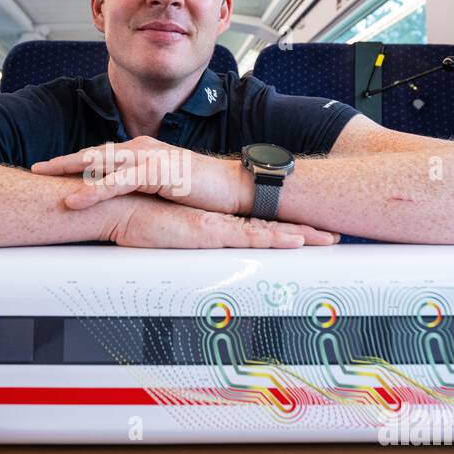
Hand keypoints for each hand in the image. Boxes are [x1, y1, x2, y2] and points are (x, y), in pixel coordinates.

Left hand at [31, 135, 251, 214]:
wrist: (234, 187)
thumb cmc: (204, 190)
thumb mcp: (167, 185)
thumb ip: (145, 186)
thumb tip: (128, 200)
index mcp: (144, 151)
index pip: (102, 155)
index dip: (76, 162)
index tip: (53, 168)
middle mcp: (142, 149)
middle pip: (93, 153)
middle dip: (63, 161)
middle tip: (35, 168)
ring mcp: (148, 158)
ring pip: (99, 163)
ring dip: (69, 170)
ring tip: (43, 177)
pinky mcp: (156, 173)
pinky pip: (117, 183)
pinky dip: (93, 191)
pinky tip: (75, 200)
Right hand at [105, 195, 337, 248]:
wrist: (119, 207)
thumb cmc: (137, 219)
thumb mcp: (169, 234)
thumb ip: (183, 238)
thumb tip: (190, 245)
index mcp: (215, 223)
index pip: (257, 226)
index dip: (285, 227)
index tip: (310, 232)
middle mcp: (223, 221)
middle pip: (273, 225)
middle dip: (306, 231)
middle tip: (334, 234)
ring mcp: (219, 225)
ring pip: (270, 231)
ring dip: (303, 235)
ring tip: (329, 239)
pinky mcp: (210, 231)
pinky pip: (251, 237)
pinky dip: (277, 239)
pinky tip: (298, 240)